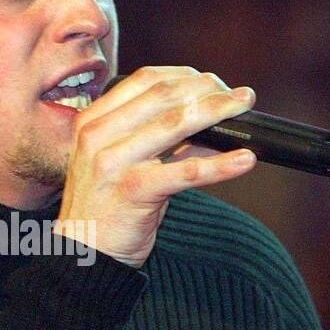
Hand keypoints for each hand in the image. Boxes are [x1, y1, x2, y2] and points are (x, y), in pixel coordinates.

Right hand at [54, 67, 257, 267]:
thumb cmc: (105, 209)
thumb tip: (211, 125)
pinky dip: (220, 165)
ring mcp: (113, 162)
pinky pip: (185, 172)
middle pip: (164, 96)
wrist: (84, 254)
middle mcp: (98, 136)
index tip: (213, 82)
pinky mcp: (133, 191)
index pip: (145, 81)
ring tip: (245, 109)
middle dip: (209, 90)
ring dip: (218, 112)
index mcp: (92, 122)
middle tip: (240, 96)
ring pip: (176, 124)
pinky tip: (244, 160)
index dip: (185, 76)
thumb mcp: (122, 164)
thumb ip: (159, 142)